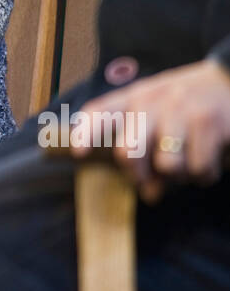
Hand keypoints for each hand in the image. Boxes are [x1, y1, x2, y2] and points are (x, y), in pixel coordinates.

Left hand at [74, 59, 229, 202]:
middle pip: (128, 152)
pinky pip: (199, 169)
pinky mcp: (208, 122)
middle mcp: (153, 100)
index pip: (100, 112)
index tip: (80, 154)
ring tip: (191, 159)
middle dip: (140, 175)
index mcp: (135, 98)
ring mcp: (180, 109)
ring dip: (182, 175)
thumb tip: (150, 192)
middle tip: (153, 179)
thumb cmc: (189, 107)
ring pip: (168, 167)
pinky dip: (207, 172)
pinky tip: (212, 155)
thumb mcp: (159, 115)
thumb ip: (146, 152)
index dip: (86, 133)